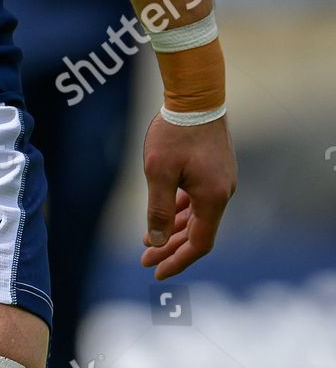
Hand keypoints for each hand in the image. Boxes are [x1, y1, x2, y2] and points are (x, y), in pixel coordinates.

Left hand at [140, 112, 235, 279]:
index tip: (156, 272)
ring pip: (198, 215)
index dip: (177, 260)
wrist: (196, 96)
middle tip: (145, 258)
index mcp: (212, 198)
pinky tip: (166, 211)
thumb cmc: (175, 132)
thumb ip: (158, 209)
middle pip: (198, 232)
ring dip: (174, 228)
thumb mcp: (158, 171)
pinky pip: (199, 199)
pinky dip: (182, 209)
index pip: (199, 244)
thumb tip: (156, 242)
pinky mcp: (216, 169)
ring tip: (149, 238)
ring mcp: (221, 180)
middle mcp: (223, 193)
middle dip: (170, 247)